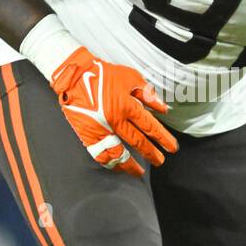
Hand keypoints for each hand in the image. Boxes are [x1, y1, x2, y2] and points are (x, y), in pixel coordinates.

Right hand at [51, 46, 177, 176]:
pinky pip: (99, 154)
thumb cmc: (102, 73)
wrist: (73, 76)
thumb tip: (162, 108)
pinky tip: (116, 166)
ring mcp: (100, 130)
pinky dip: (109, 162)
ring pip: (118, 154)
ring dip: (130, 165)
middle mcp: (115, 121)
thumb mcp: (130, 77)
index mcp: (126, 106)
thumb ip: (147, 94)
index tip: (172, 147)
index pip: (150, 127)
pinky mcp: (87, 135)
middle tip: (160, 161)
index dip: (163, 138)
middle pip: (137, 143)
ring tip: (139, 171)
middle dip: (151, 154)